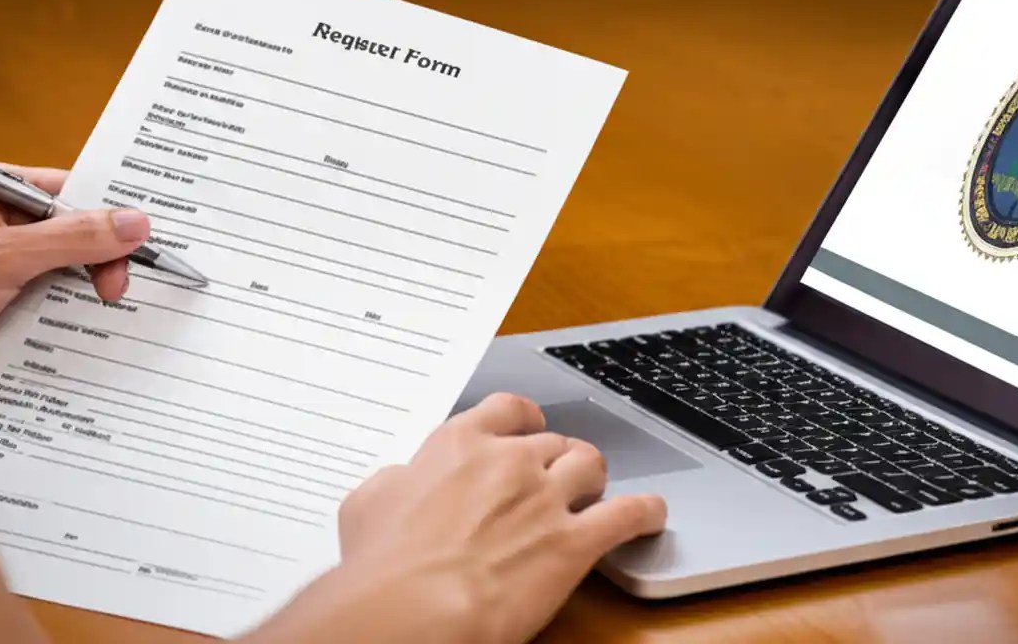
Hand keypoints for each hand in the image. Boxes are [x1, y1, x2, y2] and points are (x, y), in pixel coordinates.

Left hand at [0, 164, 150, 364]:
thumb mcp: (5, 258)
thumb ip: (73, 238)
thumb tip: (137, 222)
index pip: (72, 191)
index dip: (110, 215)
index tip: (140, 243)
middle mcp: (7, 222)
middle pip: (79, 232)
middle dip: (103, 259)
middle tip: (114, 289)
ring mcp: (10, 263)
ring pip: (73, 268)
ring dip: (91, 289)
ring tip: (105, 307)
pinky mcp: (12, 300)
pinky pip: (60, 298)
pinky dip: (76, 311)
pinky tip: (90, 324)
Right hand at [257, 394, 666, 643]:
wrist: (414, 608)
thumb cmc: (383, 565)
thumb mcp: (367, 503)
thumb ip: (394, 480)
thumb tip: (400, 480)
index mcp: (460, 444)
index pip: (508, 410)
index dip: (525, 420)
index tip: (529, 428)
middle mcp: (510, 461)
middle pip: (553, 442)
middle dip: (556, 460)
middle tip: (554, 480)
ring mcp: (547, 499)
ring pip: (591, 465)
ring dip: (594, 477)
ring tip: (595, 492)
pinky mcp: (575, 543)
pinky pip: (629, 514)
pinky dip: (645, 513)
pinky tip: (650, 516)